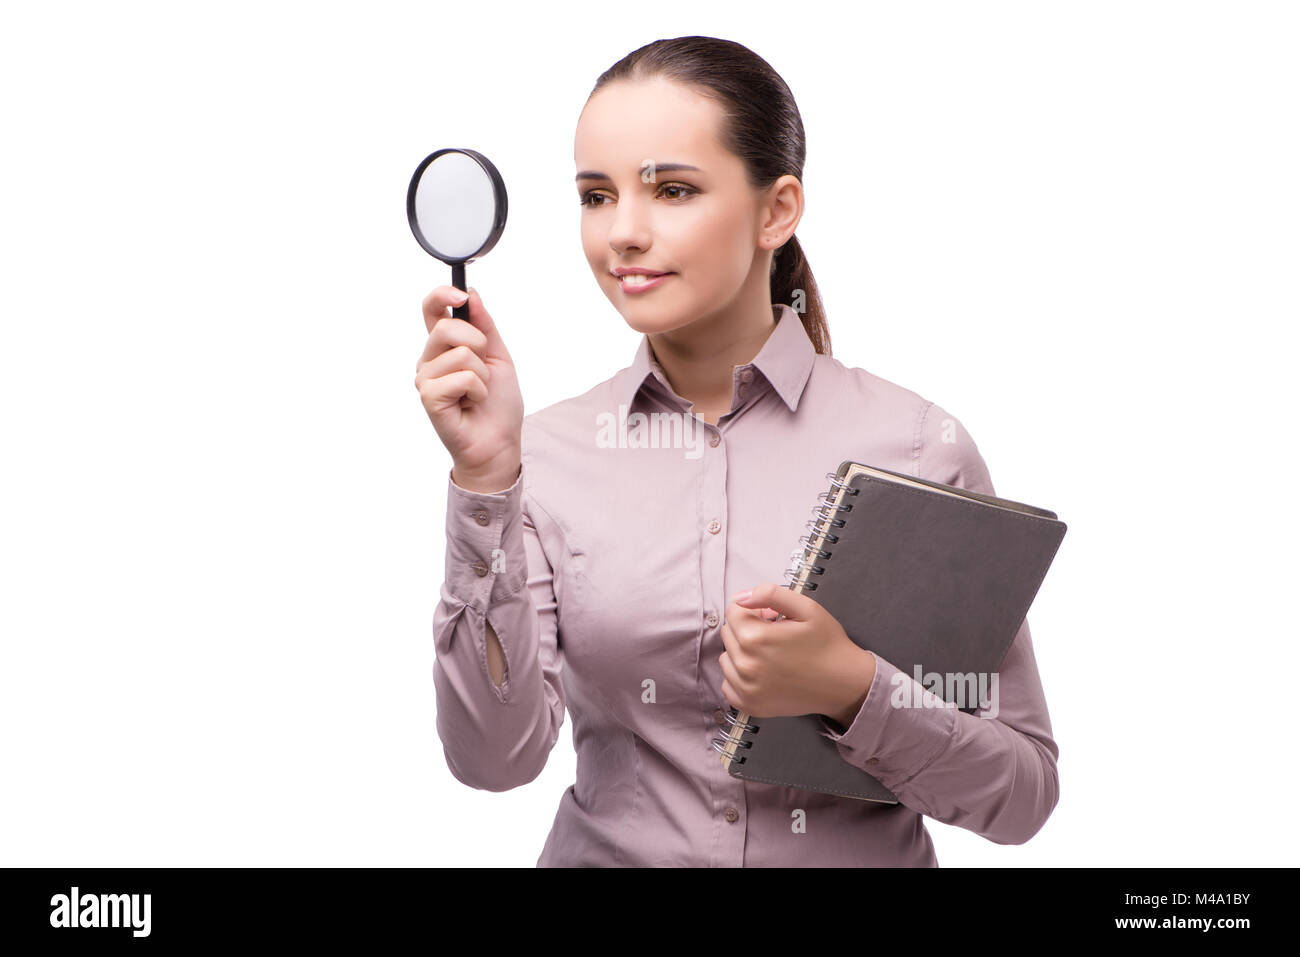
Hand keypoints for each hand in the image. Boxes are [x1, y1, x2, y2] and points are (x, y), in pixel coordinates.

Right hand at [414, 286, 522, 492]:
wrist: (499, 442)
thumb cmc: (497, 404)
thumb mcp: (498, 357)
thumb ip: (485, 325)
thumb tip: (471, 294)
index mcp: (444, 347)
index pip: (431, 310)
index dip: (442, 296)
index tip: (460, 296)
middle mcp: (429, 360)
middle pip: (445, 327)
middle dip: (478, 344)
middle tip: (484, 368)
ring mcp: (425, 378)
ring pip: (460, 354)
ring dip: (482, 374)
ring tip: (478, 392)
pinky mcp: (429, 397)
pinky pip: (462, 377)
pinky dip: (478, 390)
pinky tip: (472, 403)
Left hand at [718, 583, 875, 722]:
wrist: (845, 683)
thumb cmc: (828, 645)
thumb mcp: (807, 608)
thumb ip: (771, 594)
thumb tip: (742, 597)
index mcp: (756, 638)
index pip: (733, 612)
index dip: (755, 610)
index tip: (773, 617)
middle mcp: (746, 665)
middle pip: (729, 633)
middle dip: (748, 628)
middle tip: (775, 635)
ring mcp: (746, 689)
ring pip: (727, 658)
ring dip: (742, 652)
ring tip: (770, 654)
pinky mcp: (750, 705)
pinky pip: (728, 684)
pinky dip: (739, 677)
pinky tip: (762, 673)